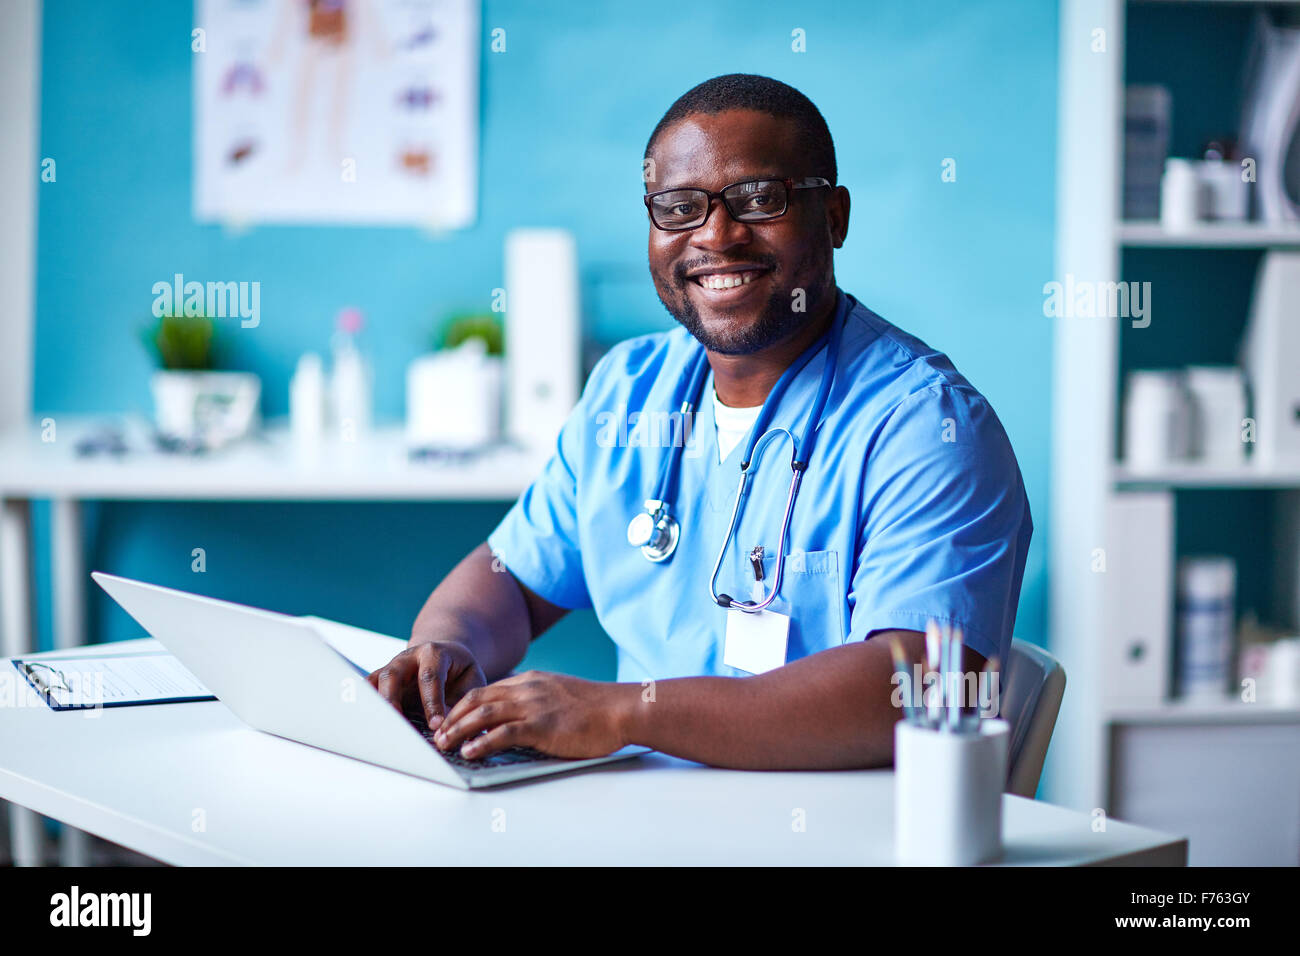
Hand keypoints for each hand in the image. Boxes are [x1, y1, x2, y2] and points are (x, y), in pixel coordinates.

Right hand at [368, 641, 486, 729]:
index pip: (429, 677)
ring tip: (380, 728)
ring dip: (376, 705)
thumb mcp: (469, 682)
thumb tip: (448, 729)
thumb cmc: (460, 672)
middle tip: (398, 726)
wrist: (446, 656)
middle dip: (393, 701)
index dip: (432, 702)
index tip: (436, 725)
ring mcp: (391, 667)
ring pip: (375, 683)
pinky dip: (365, 705)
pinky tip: (367, 724)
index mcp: (434, 653)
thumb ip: (460, 702)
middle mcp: (408, 658)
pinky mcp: (381, 680)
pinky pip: (367, 690)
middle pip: (393, 676)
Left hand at [434, 671, 631, 759]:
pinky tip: (470, 752)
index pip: (487, 690)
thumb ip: (538, 701)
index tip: (450, 720)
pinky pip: (504, 733)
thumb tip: (519, 719)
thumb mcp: (560, 695)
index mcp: (532, 682)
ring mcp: (534, 706)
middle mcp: (528, 689)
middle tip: (438, 734)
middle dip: (453, 717)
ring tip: (444, 744)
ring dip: (459, 729)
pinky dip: (482, 742)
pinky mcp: (542, 725)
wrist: (621, 709)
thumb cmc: (596, 708)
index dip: (463, 705)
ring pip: (484, 714)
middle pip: (478, 698)